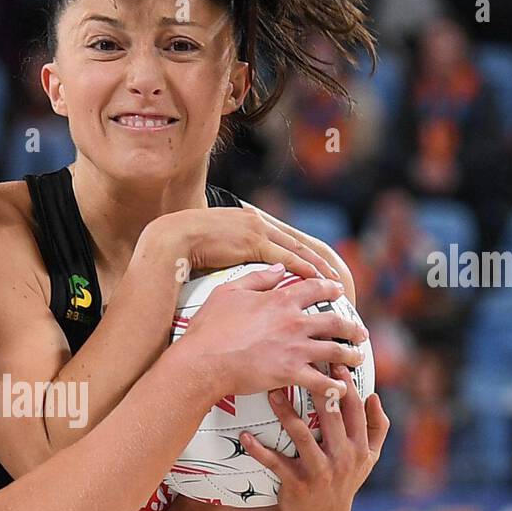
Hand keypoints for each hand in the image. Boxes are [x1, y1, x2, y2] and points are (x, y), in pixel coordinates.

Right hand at [138, 204, 339, 282]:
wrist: (172, 240)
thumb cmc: (187, 249)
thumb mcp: (216, 250)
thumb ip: (234, 254)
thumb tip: (249, 267)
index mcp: (252, 223)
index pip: (288, 242)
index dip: (307, 258)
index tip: (322, 273)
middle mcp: (259, 223)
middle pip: (300, 245)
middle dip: (321, 264)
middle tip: (339, 282)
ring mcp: (257, 232)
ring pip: (298, 251)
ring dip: (318, 269)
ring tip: (335, 288)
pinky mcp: (252, 243)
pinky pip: (285, 258)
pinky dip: (304, 269)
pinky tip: (317, 283)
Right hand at [181, 265, 367, 400]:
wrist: (202, 361)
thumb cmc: (209, 328)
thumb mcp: (228, 292)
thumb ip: (257, 278)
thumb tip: (278, 268)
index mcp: (280, 300)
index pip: (315, 289)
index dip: (330, 289)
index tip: (339, 292)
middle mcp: (294, 323)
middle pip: (334, 321)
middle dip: (351, 327)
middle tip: (359, 332)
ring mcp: (295, 349)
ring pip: (335, 351)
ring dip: (350, 355)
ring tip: (357, 359)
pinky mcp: (290, 374)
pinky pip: (321, 382)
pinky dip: (335, 386)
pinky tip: (342, 389)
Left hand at [238, 366, 389, 510]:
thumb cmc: (345, 480)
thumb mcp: (369, 458)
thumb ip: (377, 427)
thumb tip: (374, 396)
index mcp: (360, 447)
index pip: (354, 409)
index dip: (345, 384)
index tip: (333, 361)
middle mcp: (342, 458)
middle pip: (330, 416)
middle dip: (317, 389)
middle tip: (300, 364)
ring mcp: (319, 471)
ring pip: (301, 435)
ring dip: (285, 412)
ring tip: (271, 392)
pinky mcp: (296, 484)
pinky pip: (275, 462)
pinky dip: (258, 449)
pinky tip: (245, 435)